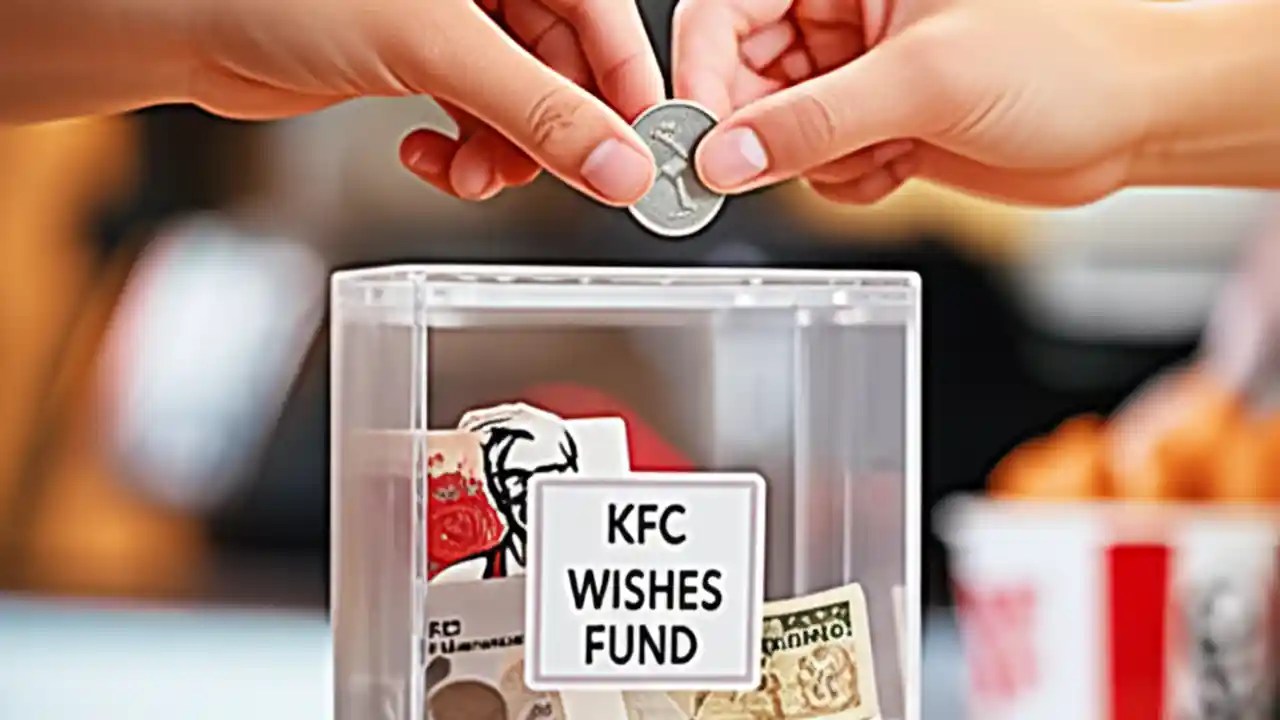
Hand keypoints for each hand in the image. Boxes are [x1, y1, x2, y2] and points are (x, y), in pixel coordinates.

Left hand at [193, 0, 662, 203]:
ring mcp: (454, 21)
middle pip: (565, 66)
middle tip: (552, 181)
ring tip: (469, 175)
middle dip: (551, 134)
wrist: (189, 24)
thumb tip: (615, 163)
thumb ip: (537, 110)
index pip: (603, 14)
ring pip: (520, 101)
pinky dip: (462, 150)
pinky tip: (429, 156)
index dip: (624, 90)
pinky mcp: (420, 60)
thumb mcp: (436, 48)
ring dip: (503, 154)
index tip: (639, 155)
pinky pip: (475, 116)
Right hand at [672, 0, 1168, 205]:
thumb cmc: (1066, 59)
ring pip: (775, 130)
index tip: (693, 137)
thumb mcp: (924, 81)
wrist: (1132, 121)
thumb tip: (725, 153)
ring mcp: (855, 71)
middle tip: (762, 168)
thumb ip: (813, 120)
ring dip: (816, 159)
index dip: (700, 73)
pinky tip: (900, 163)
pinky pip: (815, 163)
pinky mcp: (872, 122)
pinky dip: (846, 178)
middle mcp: (842, 16)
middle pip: (741, 74)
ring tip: (882, 150)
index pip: (727, 11)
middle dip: (760, 129)